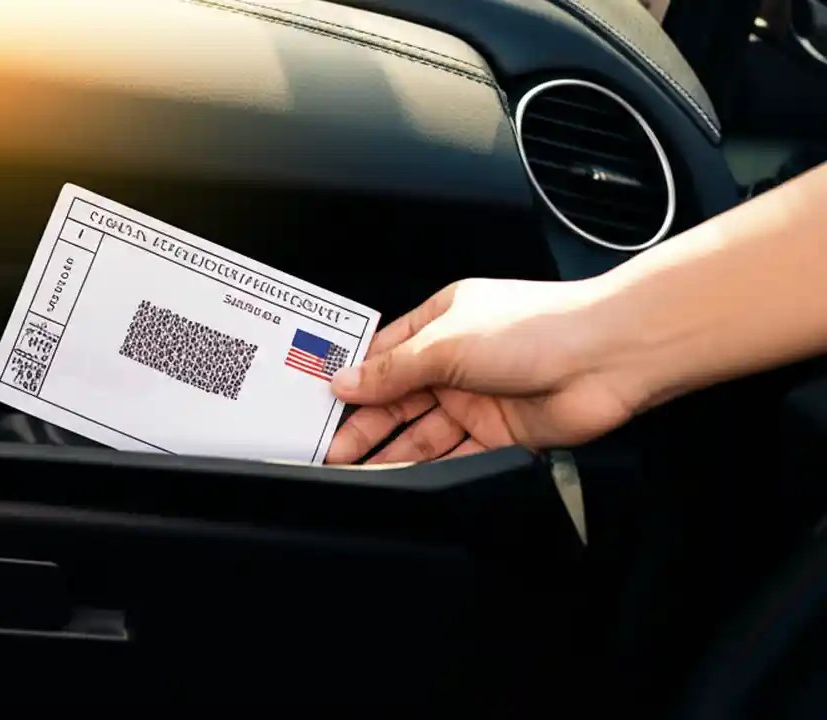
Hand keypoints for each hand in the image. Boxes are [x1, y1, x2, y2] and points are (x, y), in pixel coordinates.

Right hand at [326, 278, 643, 463]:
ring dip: (389, 449)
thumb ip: (392, 370)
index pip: (383, 356)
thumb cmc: (539, 327)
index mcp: (440, 322)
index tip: (321, 404)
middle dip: (363, 423)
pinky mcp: (498, 434)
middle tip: (331, 447)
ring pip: (420, 430)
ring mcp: (477, 398)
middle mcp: (456, 360)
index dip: (351, 380)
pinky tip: (399, 475)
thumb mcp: (445, 342)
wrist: (608, 357)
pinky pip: (451, 456)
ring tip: (354, 468)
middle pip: (396, 398)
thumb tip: (346, 381)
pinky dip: (424, 467)